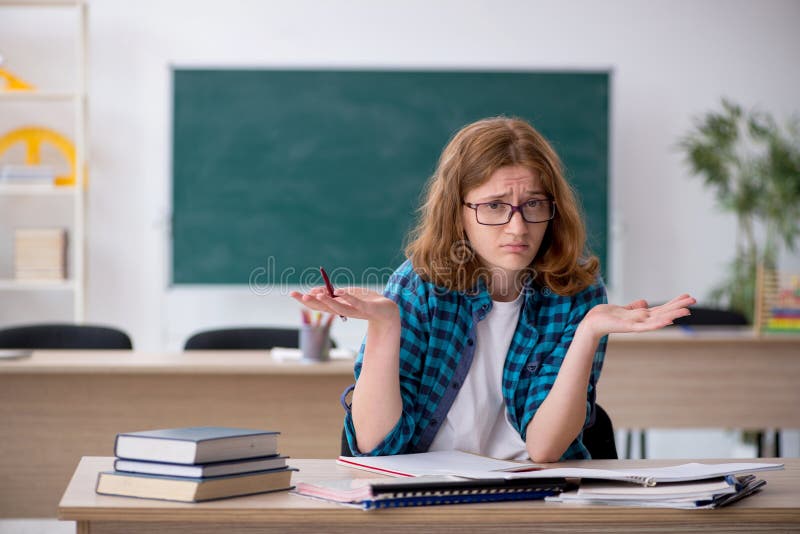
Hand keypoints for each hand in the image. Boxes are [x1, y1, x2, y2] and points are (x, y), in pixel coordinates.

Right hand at [289, 286, 399, 325]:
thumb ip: (333, 293)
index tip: (293, 293)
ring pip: (338, 307)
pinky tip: (339, 292)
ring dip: (326, 301)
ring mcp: (355, 311)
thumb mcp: (348, 295)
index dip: (305, 300)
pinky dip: (347, 297)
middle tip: (297, 295)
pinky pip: (356, 303)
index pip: (318, 305)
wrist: (388, 311)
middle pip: (323, 307)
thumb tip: (314, 290)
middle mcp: (343, 311)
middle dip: (310, 301)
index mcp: (338, 307)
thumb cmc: (367, 301)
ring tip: (315, 295)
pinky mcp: (366, 309)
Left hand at [580, 293, 696, 338]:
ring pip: (658, 319)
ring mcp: (637, 324)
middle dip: (678, 306)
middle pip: (664, 312)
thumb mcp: (623, 309)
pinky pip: (646, 326)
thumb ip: (634, 307)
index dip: (674, 303)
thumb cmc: (606, 317)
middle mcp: (642, 320)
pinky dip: (657, 324)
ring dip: (673, 315)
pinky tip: (668, 321)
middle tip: (694, 300)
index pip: (662, 308)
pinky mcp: (629, 327)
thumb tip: (644, 302)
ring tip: (687, 311)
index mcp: (641, 315)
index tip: (687, 296)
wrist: (592, 324)